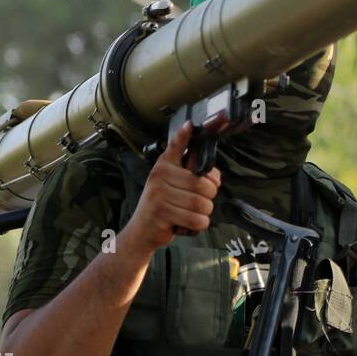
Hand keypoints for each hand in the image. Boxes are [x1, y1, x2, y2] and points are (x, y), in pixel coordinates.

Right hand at [120, 122, 220, 254]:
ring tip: (188, 213)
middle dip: (208, 198)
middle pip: (205, 185)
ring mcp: (159, 194)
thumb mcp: (173, 185)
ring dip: (202, 214)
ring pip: (203, 204)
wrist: (141, 231)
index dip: (185, 135)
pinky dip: (197, 226)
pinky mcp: (161, 213)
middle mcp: (160, 175)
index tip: (190, 124)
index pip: (177, 146)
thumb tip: (215, 177)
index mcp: (164, 165)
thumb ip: (194, 176)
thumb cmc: (163, 205)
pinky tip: (185, 223)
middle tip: (194, 203)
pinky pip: (197, 220)